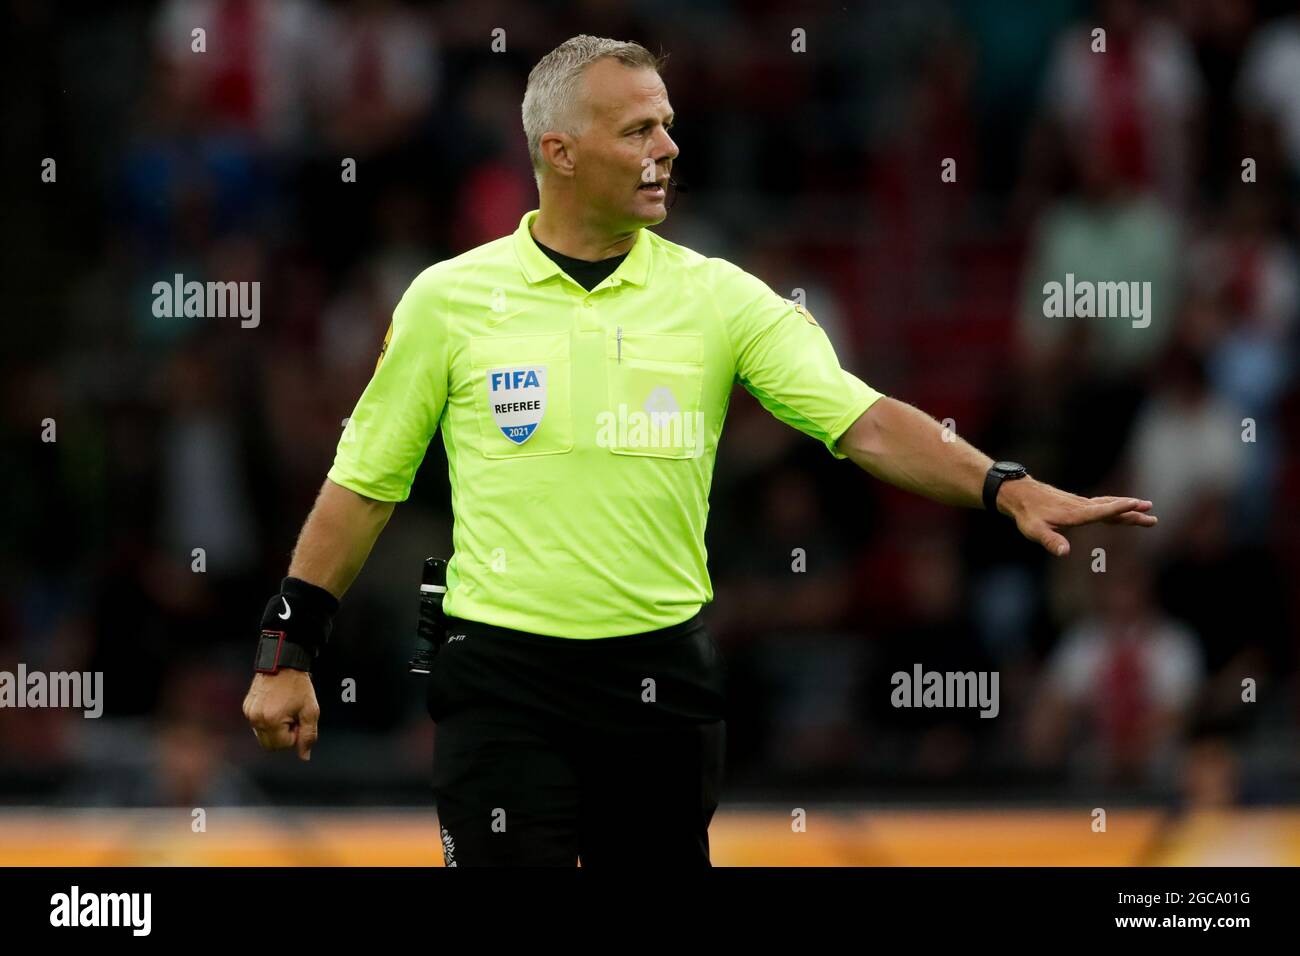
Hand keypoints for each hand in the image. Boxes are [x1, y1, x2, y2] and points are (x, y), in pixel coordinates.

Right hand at [242, 670, 319, 760]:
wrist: (283, 664)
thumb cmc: (299, 686)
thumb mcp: (310, 711)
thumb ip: (309, 736)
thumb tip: (304, 757)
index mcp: (271, 721)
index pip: (283, 745)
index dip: (295, 735)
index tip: (299, 719)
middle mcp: (256, 719)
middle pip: (270, 745)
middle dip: (284, 735)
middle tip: (293, 716)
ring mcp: (249, 713)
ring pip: (263, 736)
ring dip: (276, 729)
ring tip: (284, 710)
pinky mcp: (246, 707)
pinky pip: (257, 725)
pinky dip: (268, 721)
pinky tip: (276, 706)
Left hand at [997, 477, 1156, 556]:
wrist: (1018, 495)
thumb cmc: (1026, 515)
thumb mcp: (1035, 531)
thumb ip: (1051, 541)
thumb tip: (1065, 553)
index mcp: (1074, 514)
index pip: (1101, 512)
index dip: (1119, 508)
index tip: (1137, 504)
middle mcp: (1081, 507)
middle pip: (1111, 509)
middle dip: (1132, 513)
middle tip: (1153, 516)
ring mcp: (1080, 504)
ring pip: (1108, 505)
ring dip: (1127, 508)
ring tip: (1146, 508)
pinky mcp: (1077, 504)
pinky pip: (1102, 504)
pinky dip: (1115, 505)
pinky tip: (1120, 507)